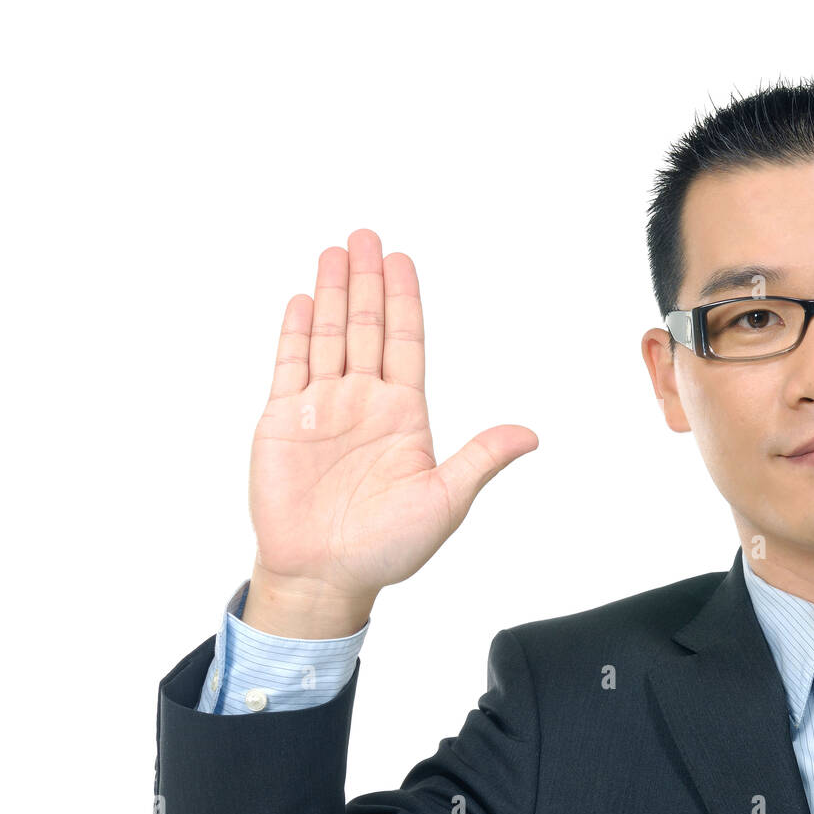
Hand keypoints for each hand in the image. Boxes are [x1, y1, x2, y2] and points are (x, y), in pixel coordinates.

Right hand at [242, 229, 537, 636]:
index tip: (402, 261)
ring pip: (328, 336)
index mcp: (404, 415)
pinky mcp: (283, 422)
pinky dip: (294, 332)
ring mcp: (322, 408)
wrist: (324, 577)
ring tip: (335, 252)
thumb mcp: (445, 501)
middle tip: (367, 235)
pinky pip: (289, 366)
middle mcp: (364, 402)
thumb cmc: (386, 548)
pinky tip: (300, 299)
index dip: (403, 302)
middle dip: (366, 281)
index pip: (405, 343)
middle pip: (365, 327)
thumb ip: (480, 459)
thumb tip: (531, 435)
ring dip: (330, 294)